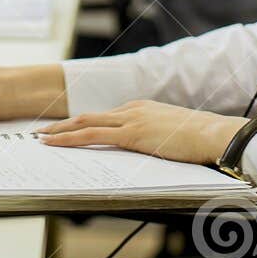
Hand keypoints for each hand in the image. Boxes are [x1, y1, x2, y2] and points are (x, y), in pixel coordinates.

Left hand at [39, 100, 248, 165]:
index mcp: (141, 108)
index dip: (82, 123)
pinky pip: (94, 135)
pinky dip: (71, 138)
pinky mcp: (132, 133)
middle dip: (63, 124)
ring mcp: (131, 119)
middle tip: (43, 131)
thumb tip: (144, 149)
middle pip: (89, 116)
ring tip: (43, 137)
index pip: (104, 117)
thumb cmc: (199, 139)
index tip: (67, 128)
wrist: (214, 134)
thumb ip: (153, 137)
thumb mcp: (170, 134)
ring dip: (61, 131)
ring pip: (86, 123)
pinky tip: (57, 143)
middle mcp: (132, 109)